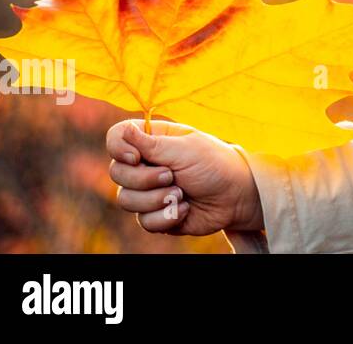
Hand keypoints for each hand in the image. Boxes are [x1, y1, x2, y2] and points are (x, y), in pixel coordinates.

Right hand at [105, 119, 263, 236]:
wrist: (235, 197)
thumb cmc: (215, 165)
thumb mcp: (185, 150)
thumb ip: (151, 144)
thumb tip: (124, 131)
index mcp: (154, 140)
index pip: (116, 137)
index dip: (119, 148)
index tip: (136, 157)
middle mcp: (147, 163)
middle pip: (117, 173)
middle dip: (145, 179)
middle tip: (172, 176)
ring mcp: (148, 190)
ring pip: (126, 200)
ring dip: (157, 199)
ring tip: (182, 193)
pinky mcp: (155, 213)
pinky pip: (144, 221)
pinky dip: (166, 216)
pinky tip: (186, 208)